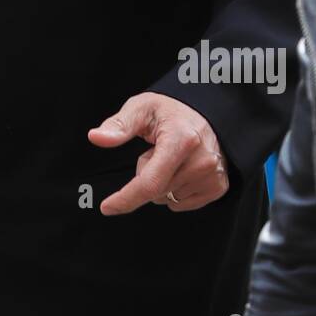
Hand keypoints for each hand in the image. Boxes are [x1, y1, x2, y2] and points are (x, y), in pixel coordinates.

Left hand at [89, 92, 228, 214]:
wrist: (207, 114)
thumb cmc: (171, 111)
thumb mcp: (141, 108)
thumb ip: (118, 125)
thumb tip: (96, 137)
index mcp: (181, 140)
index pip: (149, 182)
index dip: (125, 198)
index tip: (107, 207)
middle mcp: (201, 161)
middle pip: (155, 191)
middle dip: (144, 175)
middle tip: (153, 152)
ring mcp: (212, 176)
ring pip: (167, 199)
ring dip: (161, 184)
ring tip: (172, 159)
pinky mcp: (218, 186)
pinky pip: (182, 203)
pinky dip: (175, 190)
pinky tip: (182, 170)